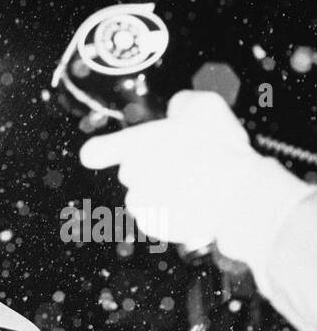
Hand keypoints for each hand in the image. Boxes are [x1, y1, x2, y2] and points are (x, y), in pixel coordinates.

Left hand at [79, 90, 313, 258]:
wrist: (237, 196)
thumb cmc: (220, 148)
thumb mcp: (205, 106)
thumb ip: (182, 104)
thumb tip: (176, 109)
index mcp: (134, 146)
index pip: (95, 151)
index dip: (101, 151)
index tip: (104, 153)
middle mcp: (130, 177)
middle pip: (132, 171)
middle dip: (152, 166)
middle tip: (185, 160)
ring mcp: (141, 204)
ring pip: (146, 194)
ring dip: (163, 189)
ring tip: (196, 182)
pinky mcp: (155, 226)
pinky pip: (159, 215)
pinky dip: (173, 210)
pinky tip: (197, 201)